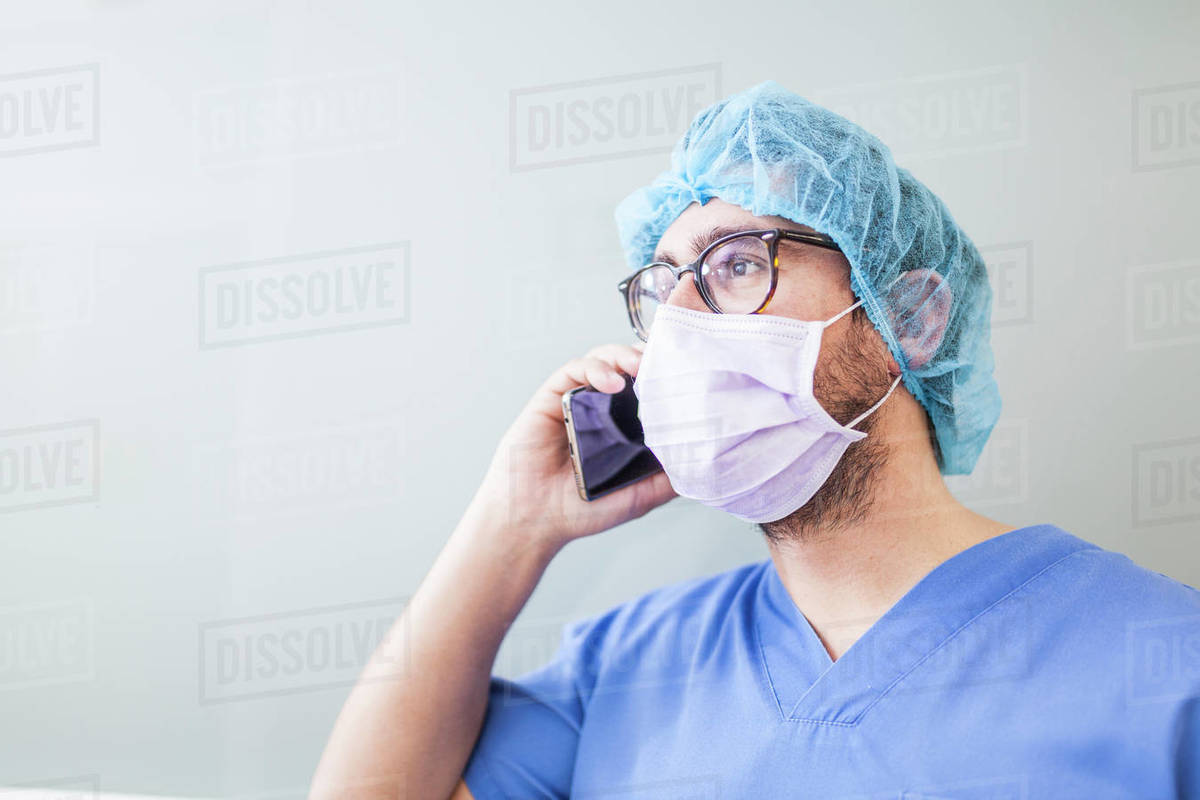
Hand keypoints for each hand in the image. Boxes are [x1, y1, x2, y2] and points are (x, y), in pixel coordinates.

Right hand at [471, 343, 676, 550]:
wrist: (535, 521)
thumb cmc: (581, 510)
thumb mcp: (639, 496)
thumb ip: (668, 479)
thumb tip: (706, 463)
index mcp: (622, 426)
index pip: (647, 389)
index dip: (664, 376)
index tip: (686, 372)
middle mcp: (601, 409)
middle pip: (627, 366)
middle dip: (647, 358)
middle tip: (666, 360)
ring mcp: (576, 400)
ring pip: (602, 360)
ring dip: (623, 356)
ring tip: (639, 366)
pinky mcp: (551, 397)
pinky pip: (573, 370)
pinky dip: (594, 368)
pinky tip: (610, 382)